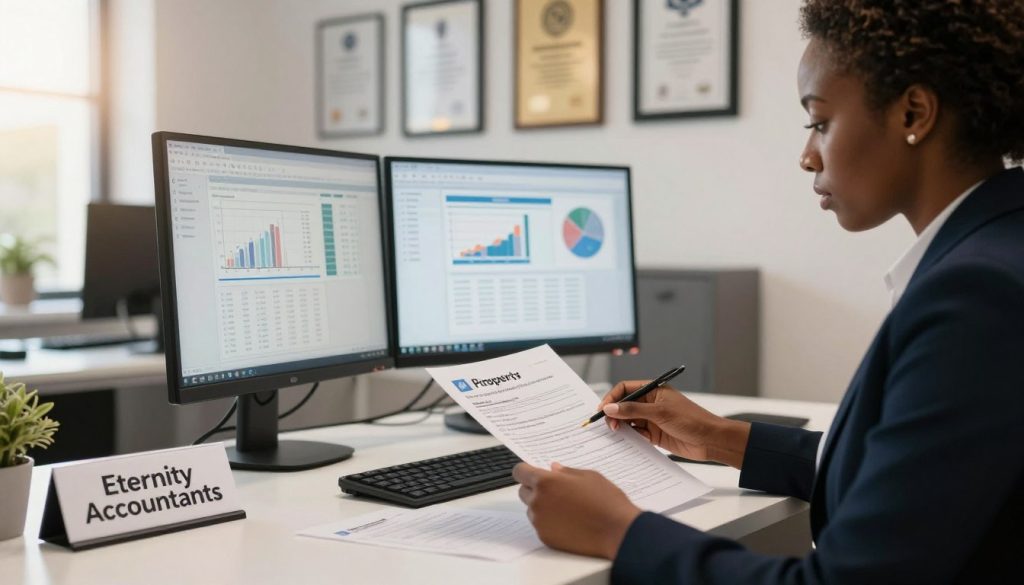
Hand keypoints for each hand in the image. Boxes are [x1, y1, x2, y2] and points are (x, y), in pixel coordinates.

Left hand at [513, 462, 640, 558]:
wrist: (617, 531)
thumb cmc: (606, 501)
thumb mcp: (589, 476)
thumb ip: (566, 472)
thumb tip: (553, 469)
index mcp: (546, 482)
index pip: (520, 472)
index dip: (525, 471)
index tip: (531, 472)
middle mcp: (538, 502)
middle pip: (523, 491)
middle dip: (534, 488)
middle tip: (555, 490)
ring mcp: (540, 522)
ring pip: (532, 510)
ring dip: (542, 506)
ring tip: (567, 508)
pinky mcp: (546, 537)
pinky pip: (541, 525)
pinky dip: (549, 522)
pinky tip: (569, 521)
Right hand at [598, 381, 750, 467]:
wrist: (711, 440)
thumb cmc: (692, 420)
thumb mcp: (660, 413)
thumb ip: (633, 410)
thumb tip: (611, 407)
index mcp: (653, 390)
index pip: (625, 388)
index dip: (612, 398)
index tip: (602, 409)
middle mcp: (650, 403)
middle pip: (624, 405)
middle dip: (614, 414)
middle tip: (608, 425)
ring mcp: (651, 418)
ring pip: (628, 420)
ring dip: (621, 426)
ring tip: (617, 434)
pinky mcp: (653, 434)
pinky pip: (636, 434)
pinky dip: (630, 437)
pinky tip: (629, 440)